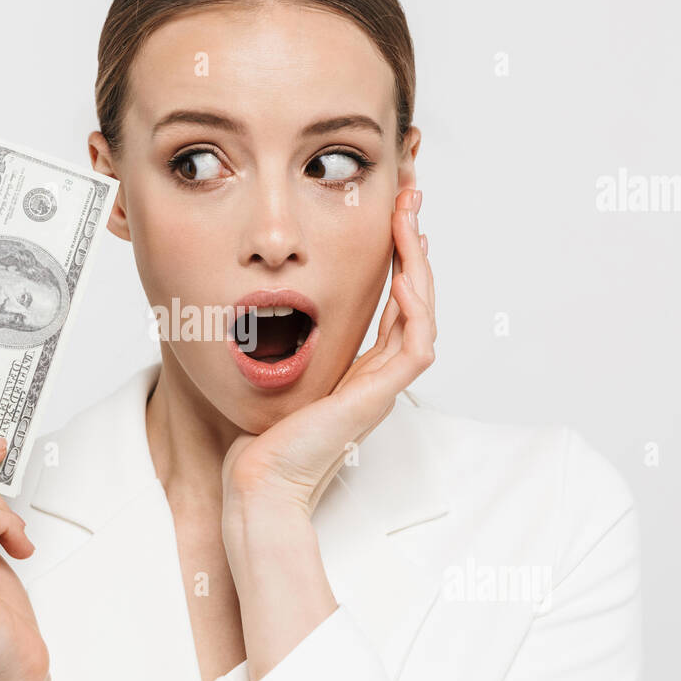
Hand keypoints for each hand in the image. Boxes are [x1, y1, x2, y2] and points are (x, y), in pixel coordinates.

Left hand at [222, 187, 434, 517]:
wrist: (258, 481)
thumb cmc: (257, 435)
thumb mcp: (272, 368)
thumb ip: (284, 338)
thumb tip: (262, 301)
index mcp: (359, 367)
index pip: (392, 301)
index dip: (396, 257)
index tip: (390, 215)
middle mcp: (376, 374)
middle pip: (414, 299)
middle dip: (412, 246)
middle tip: (411, 199)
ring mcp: (381, 387)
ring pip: (422, 316)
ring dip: (418, 265)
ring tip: (410, 221)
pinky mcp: (378, 399)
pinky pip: (415, 348)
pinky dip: (415, 311)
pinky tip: (402, 276)